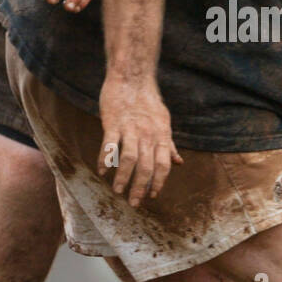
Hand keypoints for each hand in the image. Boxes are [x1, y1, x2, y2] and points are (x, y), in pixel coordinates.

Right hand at [97, 76, 182, 205]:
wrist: (131, 78)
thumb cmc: (147, 101)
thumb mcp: (163, 122)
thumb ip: (168, 144)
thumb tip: (179, 163)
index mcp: (161, 135)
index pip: (164, 164)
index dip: (159, 182)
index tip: (152, 196)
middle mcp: (148, 134)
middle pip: (146, 166)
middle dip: (140, 187)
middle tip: (133, 203)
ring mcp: (130, 128)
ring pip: (129, 159)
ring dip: (123, 177)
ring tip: (117, 191)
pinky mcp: (112, 122)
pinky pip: (109, 145)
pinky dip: (105, 160)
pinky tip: (102, 171)